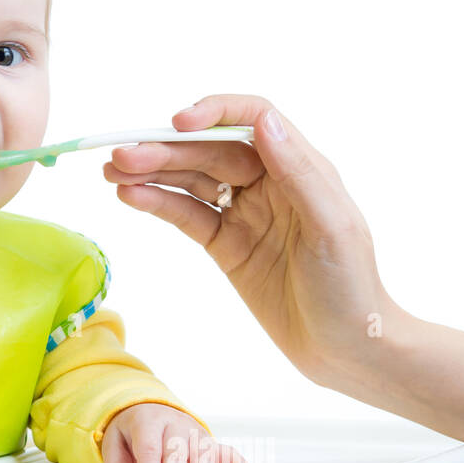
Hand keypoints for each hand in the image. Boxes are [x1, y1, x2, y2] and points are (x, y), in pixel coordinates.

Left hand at [101, 403, 256, 462]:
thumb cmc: (132, 432)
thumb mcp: (113, 443)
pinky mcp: (211, 444)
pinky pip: (232, 456)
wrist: (149, 409)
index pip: (150, 449)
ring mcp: (197, 434)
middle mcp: (176, 425)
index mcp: (149, 421)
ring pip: (205, 455)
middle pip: (179, 452)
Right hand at [103, 94, 401, 391]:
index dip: (214, 112)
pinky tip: (130, 196)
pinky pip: (186, 215)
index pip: (251, 119)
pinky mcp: (225, 245)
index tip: (178, 123)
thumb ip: (298, 172)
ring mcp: (243, 213)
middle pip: (208, 150)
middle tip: (120, 155)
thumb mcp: (331, 227)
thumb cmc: (351, 286)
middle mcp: (269, 182)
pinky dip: (157, 203)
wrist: (346, 349)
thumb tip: (263, 121)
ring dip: (151, 172)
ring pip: (190, 180)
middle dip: (164, 149)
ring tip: (112, 171)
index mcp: (299, 167)